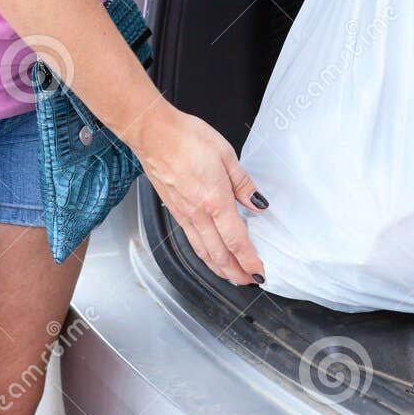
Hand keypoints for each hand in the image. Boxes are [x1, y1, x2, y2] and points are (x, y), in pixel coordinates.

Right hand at [130, 104, 267, 286]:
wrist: (153, 133)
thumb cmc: (186, 138)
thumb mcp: (226, 154)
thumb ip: (243, 183)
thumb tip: (257, 203)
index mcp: (215, 200)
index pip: (237, 241)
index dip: (250, 261)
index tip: (260, 272)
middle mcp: (198, 213)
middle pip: (219, 255)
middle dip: (237, 273)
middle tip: (250, 281)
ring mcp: (183, 214)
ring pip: (203, 252)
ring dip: (219, 268)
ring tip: (232, 276)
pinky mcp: (174, 210)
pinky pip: (191, 240)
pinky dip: (203, 255)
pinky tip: (208, 254)